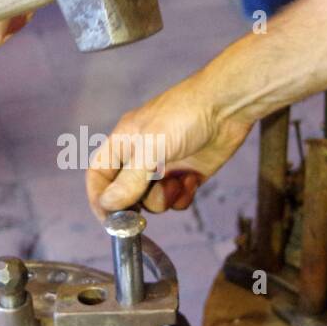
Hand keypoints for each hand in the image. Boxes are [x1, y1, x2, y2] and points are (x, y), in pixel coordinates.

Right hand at [86, 76, 253, 217]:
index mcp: (124, 143)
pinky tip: (192, 180)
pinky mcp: (187, 174)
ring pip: (152, 200)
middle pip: (126, 193)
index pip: (99, 174)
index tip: (109, 220)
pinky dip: (182, 196)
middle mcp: (141, 156)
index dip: (99, 197)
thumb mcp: (150, 148)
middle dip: (137, 204)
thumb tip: (107, 204)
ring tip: (176, 184)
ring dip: (163, 200)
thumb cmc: (185, 114)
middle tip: (146, 212)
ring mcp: (165, 166)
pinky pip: (176, 199)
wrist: (227, 106)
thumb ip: (129, 179)